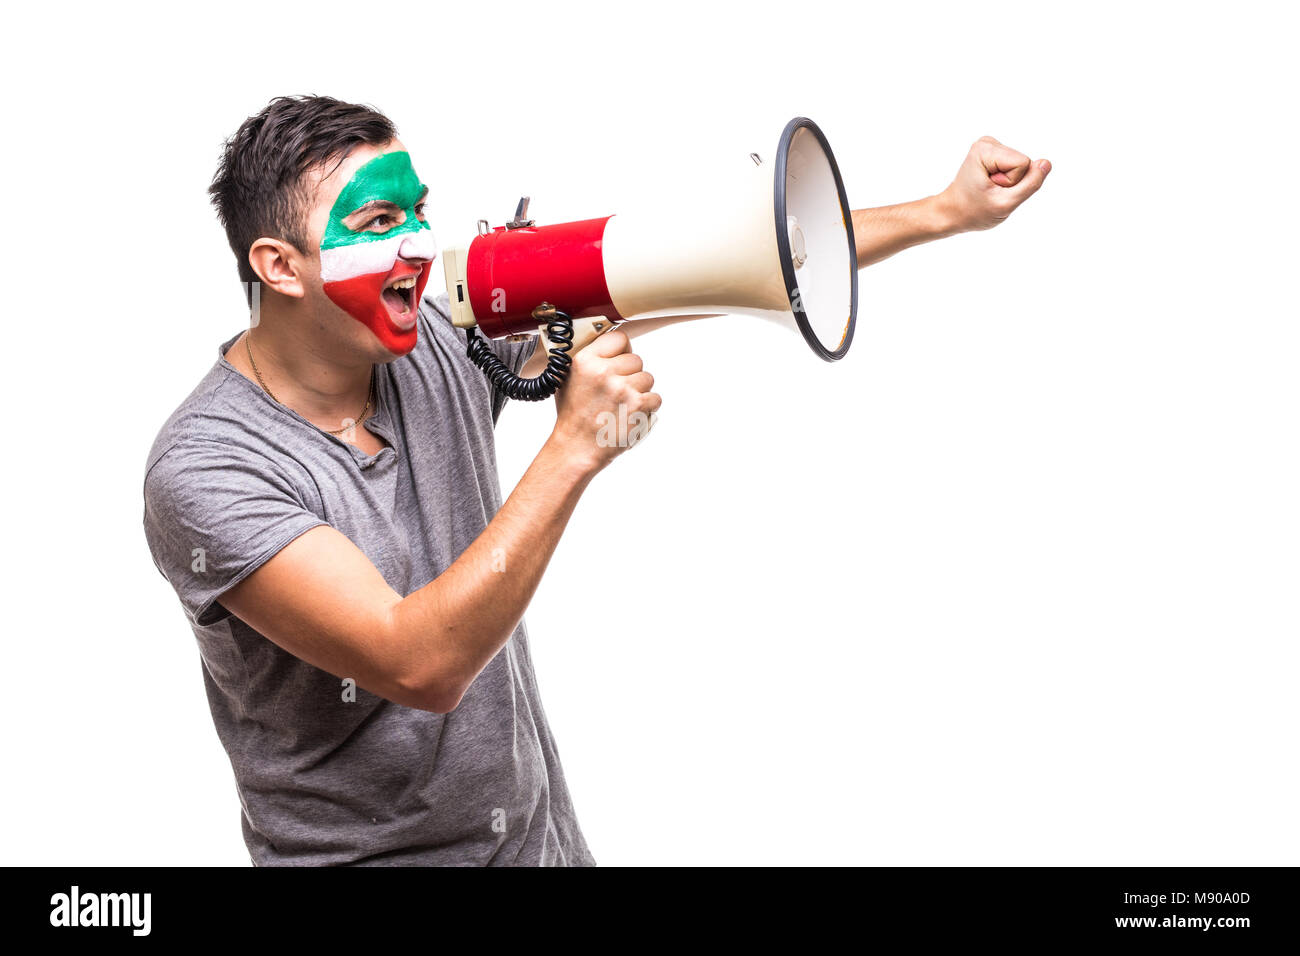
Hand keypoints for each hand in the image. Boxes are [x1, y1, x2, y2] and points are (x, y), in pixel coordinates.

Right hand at [549, 327, 660, 472]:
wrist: (576, 449)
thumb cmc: (573, 418)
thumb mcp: (568, 380)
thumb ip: (590, 361)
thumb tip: (612, 348)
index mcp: (585, 361)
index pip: (619, 339)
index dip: (622, 351)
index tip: (620, 361)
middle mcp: (603, 371)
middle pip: (636, 359)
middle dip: (631, 375)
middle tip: (617, 393)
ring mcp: (622, 388)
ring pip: (648, 378)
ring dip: (640, 392)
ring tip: (622, 406)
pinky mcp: (637, 405)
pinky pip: (655, 398)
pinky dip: (647, 408)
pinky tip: (629, 416)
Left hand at [940, 136, 1051, 232]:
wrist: (953, 213)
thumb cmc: (975, 212)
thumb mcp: (1006, 204)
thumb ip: (1030, 184)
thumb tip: (1046, 163)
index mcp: (985, 150)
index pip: (1023, 164)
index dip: (1012, 183)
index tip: (992, 190)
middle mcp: (987, 142)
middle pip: (1024, 163)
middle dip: (1011, 182)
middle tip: (990, 191)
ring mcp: (991, 146)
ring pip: (1023, 165)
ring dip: (1009, 182)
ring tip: (988, 188)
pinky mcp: (996, 152)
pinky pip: (1018, 167)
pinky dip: (1007, 179)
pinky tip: (990, 184)